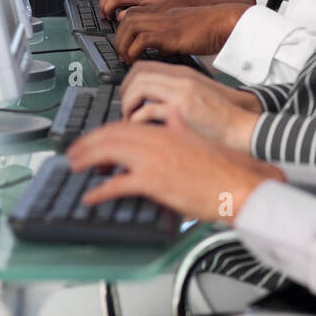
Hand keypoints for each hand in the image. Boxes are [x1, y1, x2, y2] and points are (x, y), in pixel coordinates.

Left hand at [67, 112, 284, 222]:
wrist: (241, 183)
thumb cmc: (226, 166)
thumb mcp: (198, 137)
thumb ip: (179, 128)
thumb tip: (169, 119)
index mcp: (166, 128)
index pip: (123, 125)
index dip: (102, 133)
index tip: (90, 142)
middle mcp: (157, 139)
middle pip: (110, 135)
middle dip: (87, 144)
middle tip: (73, 154)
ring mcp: (155, 159)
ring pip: (109, 152)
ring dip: (87, 159)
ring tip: (75, 167)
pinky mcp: (155, 181)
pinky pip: (118, 184)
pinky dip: (101, 190)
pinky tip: (92, 196)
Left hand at [114, 0, 250, 61]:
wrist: (229, 22)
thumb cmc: (215, 28)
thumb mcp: (186, 29)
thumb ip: (170, 35)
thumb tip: (158, 48)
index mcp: (167, 6)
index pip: (137, 12)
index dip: (127, 28)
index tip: (126, 42)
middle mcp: (162, 9)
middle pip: (128, 17)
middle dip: (120, 36)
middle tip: (122, 53)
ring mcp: (164, 19)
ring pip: (128, 26)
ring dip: (123, 44)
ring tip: (127, 58)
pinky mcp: (167, 32)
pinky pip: (139, 41)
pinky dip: (133, 51)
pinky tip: (136, 60)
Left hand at [120, 61, 261, 148]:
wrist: (240, 126)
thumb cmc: (220, 115)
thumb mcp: (195, 94)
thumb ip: (174, 91)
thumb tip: (148, 100)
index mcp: (182, 74)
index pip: (144, 66)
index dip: (129, 81)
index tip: (126, 96)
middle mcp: (180, 80)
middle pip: (138, 75)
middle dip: (124, 92)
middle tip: (124, 108)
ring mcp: (180, 94)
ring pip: (139, 88)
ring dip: (128, 104)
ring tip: (130, 118)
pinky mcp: (181, 112)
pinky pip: (148, 110)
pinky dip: (137, 119)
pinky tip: (139, 127)